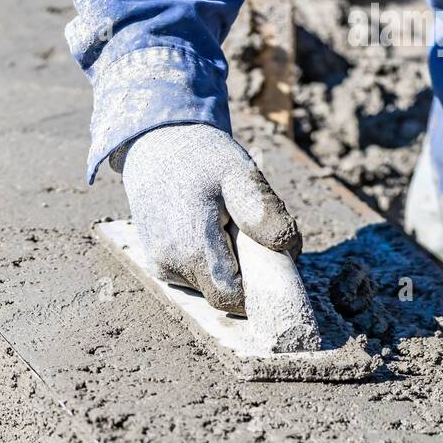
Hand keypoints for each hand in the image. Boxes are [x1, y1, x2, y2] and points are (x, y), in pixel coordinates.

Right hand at [113, 124, 301, 313]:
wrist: (156, 144)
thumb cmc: (201, 157)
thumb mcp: (239, 173)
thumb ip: (263, 211)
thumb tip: (287, 247)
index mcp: (192, 248)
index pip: (232, 298)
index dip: (257, 289)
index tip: (272, 264)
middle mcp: (172, 265)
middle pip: (222, 294)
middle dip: (244, 276)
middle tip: (251, 238)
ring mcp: (162, 267)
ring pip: (208, 286)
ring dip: (227, 267)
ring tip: (227, 227)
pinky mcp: (158, 264)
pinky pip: (194, 277)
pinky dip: (210, 262)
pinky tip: (209, 232)